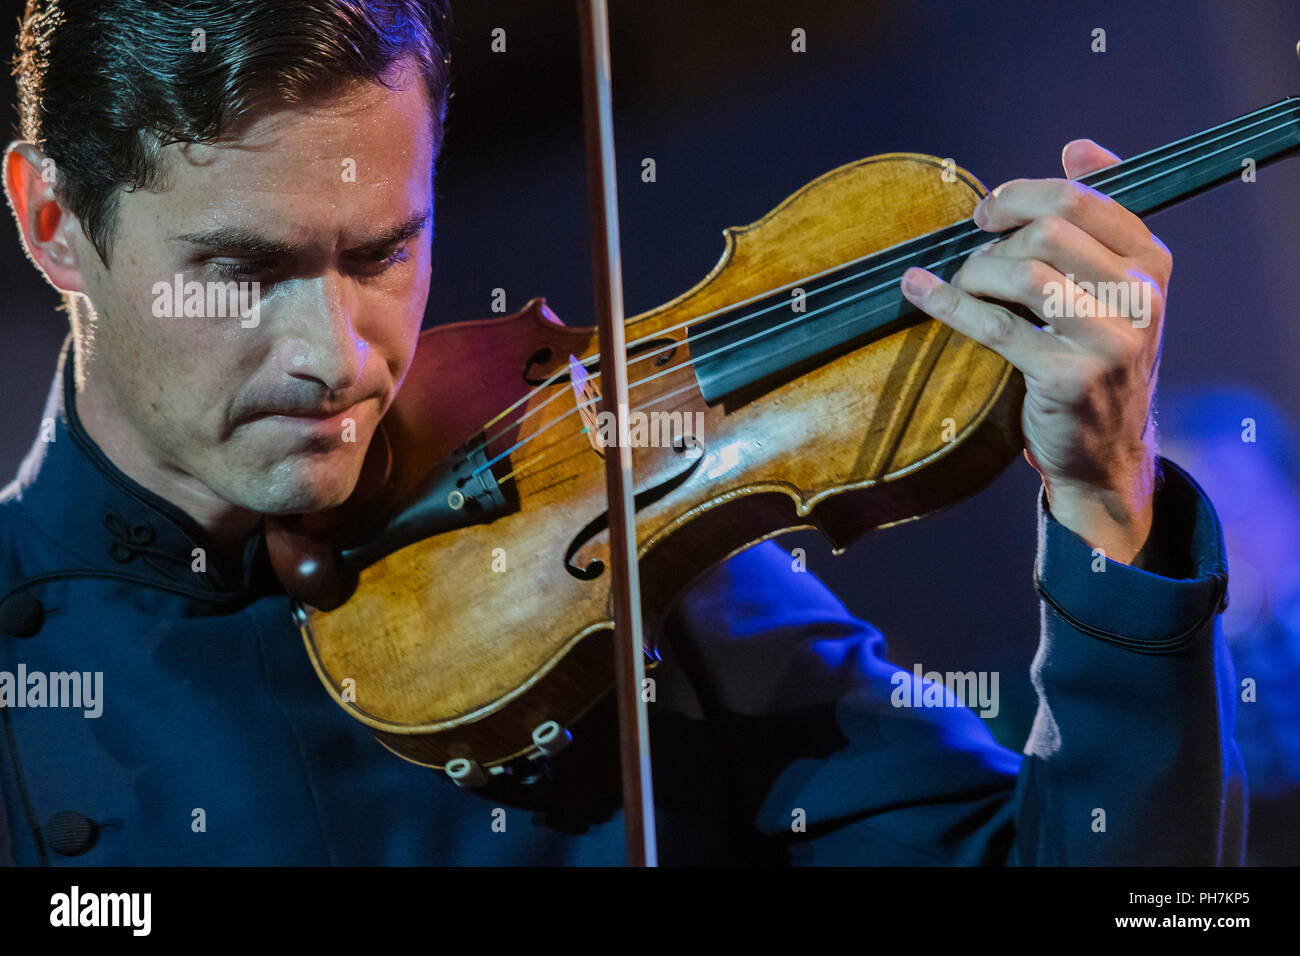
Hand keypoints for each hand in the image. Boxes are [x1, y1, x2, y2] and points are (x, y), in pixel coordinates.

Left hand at [899, 140, 1169, 564]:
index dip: (1023, 194)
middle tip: (971, 254)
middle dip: (996, 236)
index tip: (988, 211)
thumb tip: (1079, 146)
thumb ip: (1097, 221)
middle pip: (1049, 231)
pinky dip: (948, 303)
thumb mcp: (1113, 289)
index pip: (1084, 198)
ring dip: (975, 272)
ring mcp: (1109, 339)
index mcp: (1153, 262)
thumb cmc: (1095, 360)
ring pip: (1024, 273)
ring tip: (962, 285)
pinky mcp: (1069, 377)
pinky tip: (921, 291)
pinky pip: (994, 325)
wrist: (1107, 453)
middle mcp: (1141, 297)